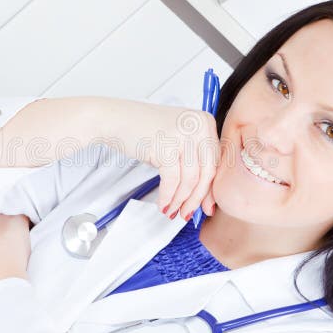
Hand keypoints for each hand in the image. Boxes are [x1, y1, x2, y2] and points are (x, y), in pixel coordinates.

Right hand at [109, 101, 219, 221]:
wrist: (116, 120)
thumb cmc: (145, 131)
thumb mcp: (178, 139)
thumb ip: (195, 159)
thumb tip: (205, 195)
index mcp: (206, 122)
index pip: (216, 161)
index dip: (210, 188)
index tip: (206, 205)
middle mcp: (198, 125)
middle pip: (207, 172)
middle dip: (197, 198)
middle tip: (189, 212)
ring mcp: (183, 135)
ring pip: (190, 179)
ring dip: (180, 200)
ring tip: (172, 210)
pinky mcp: (166, 146)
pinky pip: (172, 181)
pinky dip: (167, 196)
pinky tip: (163, 204)